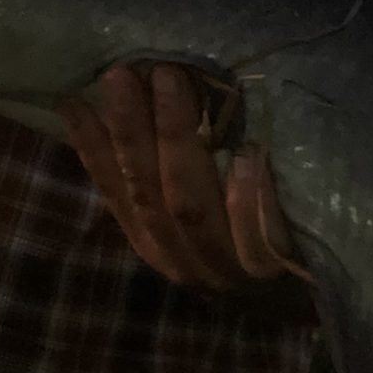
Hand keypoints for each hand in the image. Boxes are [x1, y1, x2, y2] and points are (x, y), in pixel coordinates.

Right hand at [60, 63, 308, 291]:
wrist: (299, 299)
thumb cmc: (242, 236)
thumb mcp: (194, 206)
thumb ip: (163, 171)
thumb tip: (128, 104)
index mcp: (154, 243)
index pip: (114, 192)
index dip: (91, 148)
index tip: (73, 97)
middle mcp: (181, 258)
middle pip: (147, 193)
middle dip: (131, 131)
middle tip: (124, 73)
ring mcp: (224, 268)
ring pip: (190, 207)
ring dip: (178, 142)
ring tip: (173, 84)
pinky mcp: (270, 273)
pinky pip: (255, 239)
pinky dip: (246, 198)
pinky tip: (245, 154)